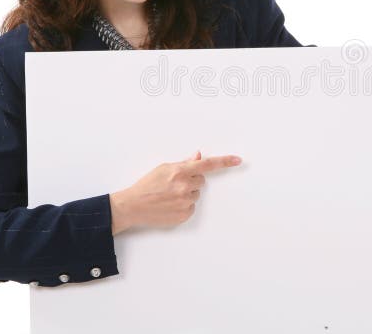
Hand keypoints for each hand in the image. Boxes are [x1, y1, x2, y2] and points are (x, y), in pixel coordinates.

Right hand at [110, 151, 242, 234]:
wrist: (132, 206)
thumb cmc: (146, 185)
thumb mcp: (163, 168)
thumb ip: (183, 163)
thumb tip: (198, 156)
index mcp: (180, 171)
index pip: (207, 164)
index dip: (225, 161)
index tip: (238, 159)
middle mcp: (185, 186)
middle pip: (201, 181)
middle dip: (191, 181)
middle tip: (173, 185)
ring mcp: (185, 202)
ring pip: (196, 195)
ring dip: (187, 194)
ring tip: (169, 196)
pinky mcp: (184, 215)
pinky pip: (191, 207)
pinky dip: (184, 206)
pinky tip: (169, 205)